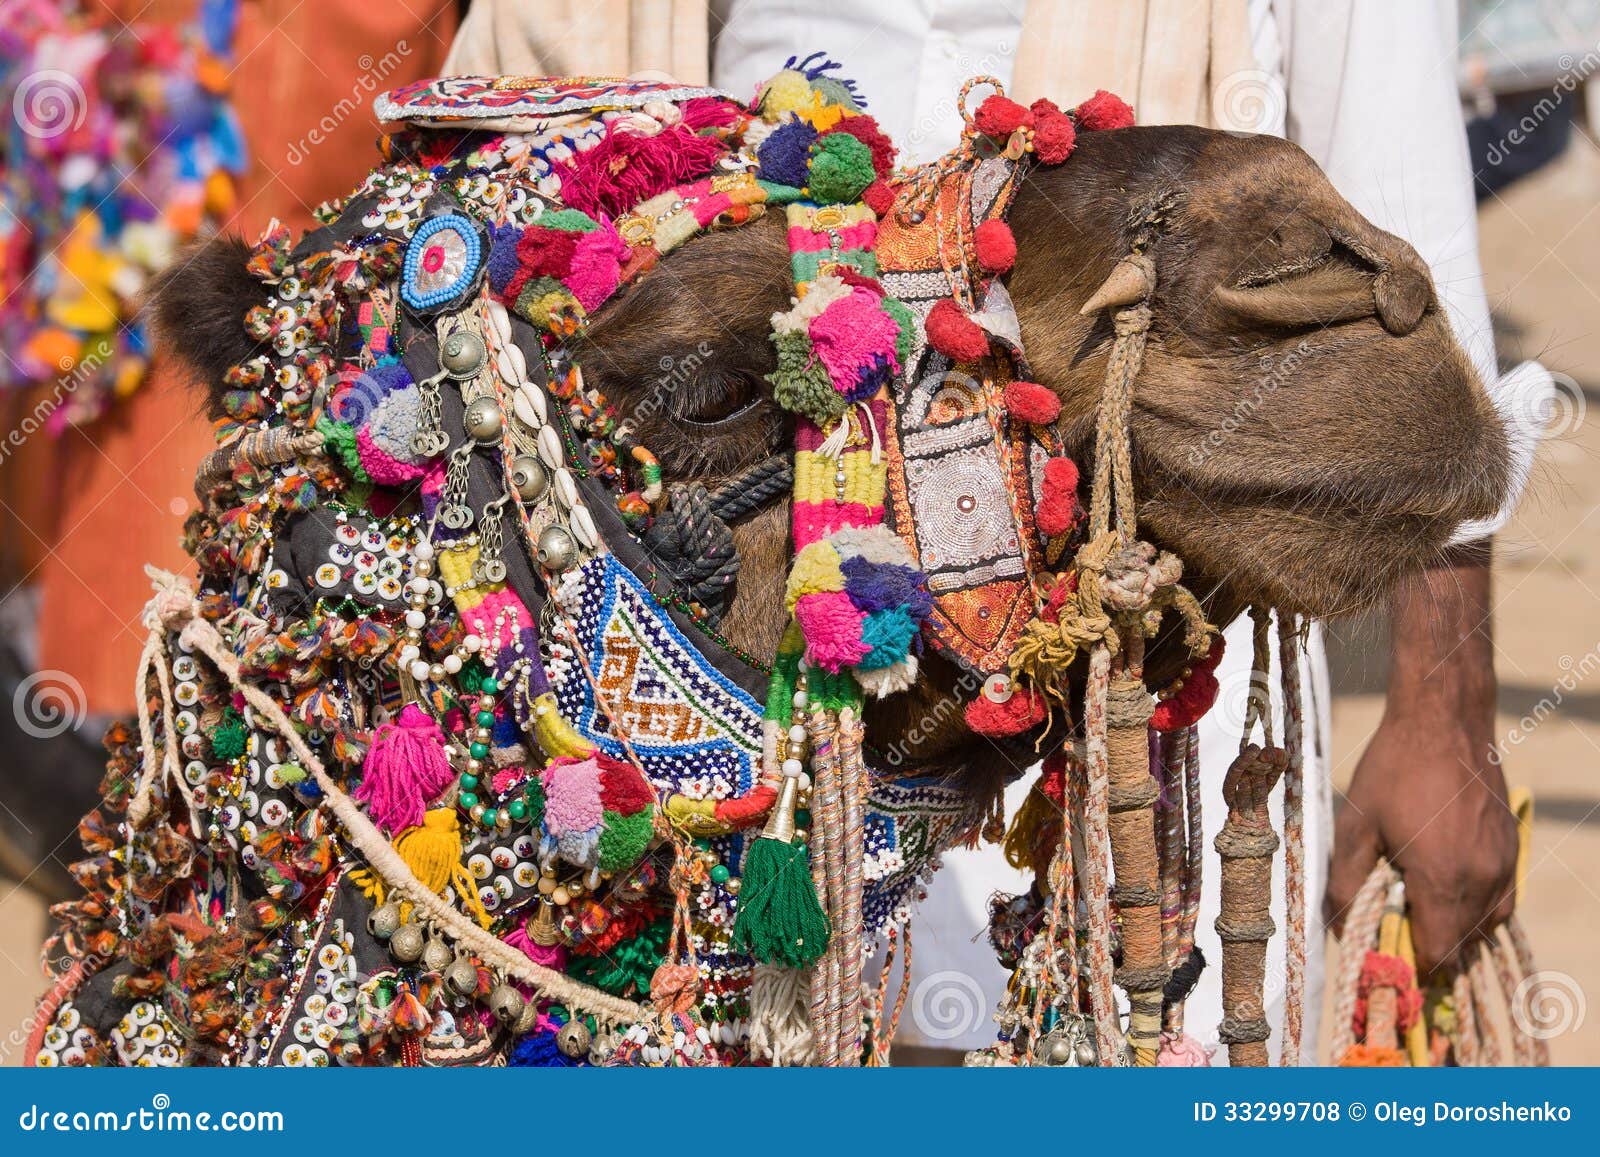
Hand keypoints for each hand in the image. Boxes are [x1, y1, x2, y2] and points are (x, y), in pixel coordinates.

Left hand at [1325, 708, 1516, 974]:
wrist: (1444, 721)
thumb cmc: (1393, 769)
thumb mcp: (1355, 824)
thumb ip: (1346, 883)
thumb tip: (1343, 928)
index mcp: (1443, 879)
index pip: (1439, 955)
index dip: (1413, 965)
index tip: (1388, 958)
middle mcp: (1483, 878)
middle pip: (1463, 945)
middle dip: (1431, 948)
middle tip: (1396, 928)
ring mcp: (1505, 864)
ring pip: (1486, 924)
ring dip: (1455, 927)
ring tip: (1417, 903)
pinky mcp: (1514, 849)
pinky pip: (1501, 899)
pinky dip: (1476, 905)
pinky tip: (1444, 883)